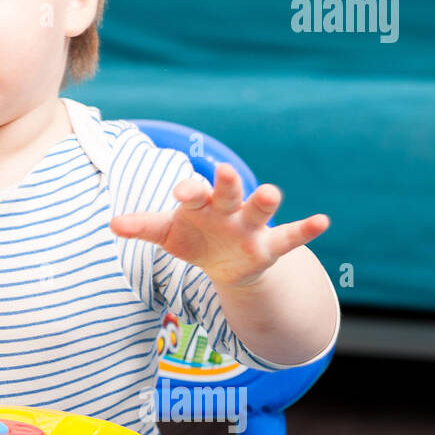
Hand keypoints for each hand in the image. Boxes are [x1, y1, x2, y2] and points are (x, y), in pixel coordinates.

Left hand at [109, 163, 329, 287]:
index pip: (194, 192)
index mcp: (200, 203)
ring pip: (259, 209)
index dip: (188, 190)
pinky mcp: (269, 245)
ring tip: (271, 192)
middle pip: (227, 192)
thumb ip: (143, 227)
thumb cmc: (193, 239)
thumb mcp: (167, 235)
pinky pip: (290, 236)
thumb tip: (111, 223)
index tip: (180, 191)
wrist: (222, 265)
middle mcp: (227, 209)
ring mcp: (250, 226)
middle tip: (224, 169)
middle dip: (226, 183)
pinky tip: (322, 220)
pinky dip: (306, 229)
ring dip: (265, 200)